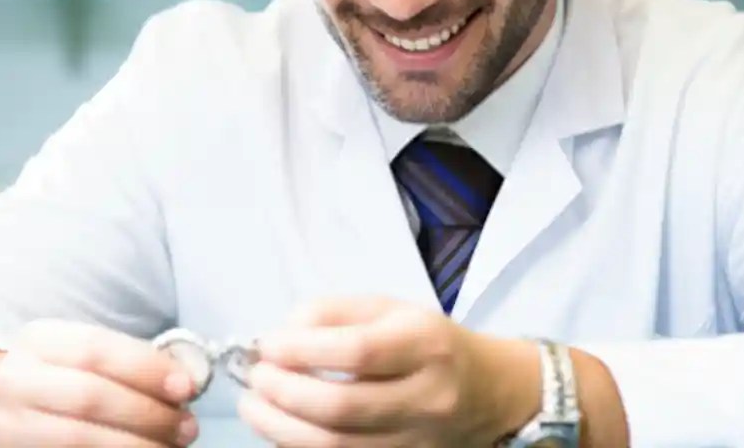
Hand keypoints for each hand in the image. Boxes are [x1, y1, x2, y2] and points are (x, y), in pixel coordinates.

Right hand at [0, 320, 199, 446]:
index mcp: (38, 341)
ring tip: (170, 447)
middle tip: (187, 426)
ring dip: (134, 446)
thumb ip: (127, 362)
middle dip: (147, 413)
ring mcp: (8, 425)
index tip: (187, 387)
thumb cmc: (59, 379)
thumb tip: (186, 380)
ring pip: (78, 439)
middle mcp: (16, 381)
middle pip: (89, 396)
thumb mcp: (79, 355)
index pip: (95, 349)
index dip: (145, 368)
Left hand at [238, 297, 540, 447]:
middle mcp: (427, 397)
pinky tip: (281, 427)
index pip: (356, 352)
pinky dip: (300, 447)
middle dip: (283, 394)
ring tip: (254, 406)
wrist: (489, 391)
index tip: (267, 346)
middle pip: (342, 408)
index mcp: (425, 344)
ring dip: (281, 427)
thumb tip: (281, 336)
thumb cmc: (427, 342)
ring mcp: (418, 441)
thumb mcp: (388, 308)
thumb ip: (332, 313)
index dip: (301, 351)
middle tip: (254, 379)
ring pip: (337, 447)